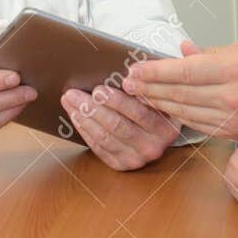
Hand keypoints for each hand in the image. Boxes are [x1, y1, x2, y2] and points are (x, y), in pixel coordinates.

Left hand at [62, 84, 178, 170]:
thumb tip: (119, 74)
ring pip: (105, 137)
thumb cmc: (155, 108)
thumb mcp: (158, 98)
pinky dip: (85, 130)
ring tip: (71, 102)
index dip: (117, 101)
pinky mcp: (121, 164)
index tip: (98, 89)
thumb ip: (146, 88)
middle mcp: (153, 146)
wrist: (158, 135)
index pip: (139, 113)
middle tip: (75, 93)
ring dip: (84, 118)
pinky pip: (99, 147)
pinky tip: (76, 116)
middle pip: (117, 125)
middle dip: (93, 108)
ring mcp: (136, 157)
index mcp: (165, 127)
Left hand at [124, 40, 237, 140]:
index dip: (155, 72)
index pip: (184, 72)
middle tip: (127, 82)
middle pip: (179, 94)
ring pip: (184, 111)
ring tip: (139, 94)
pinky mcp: (233, 133)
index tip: (134, 69)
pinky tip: (164, 107)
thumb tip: (182, 50)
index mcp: (236, 70)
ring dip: (158, 103)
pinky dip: (177, 115)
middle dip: (149, 88)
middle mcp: (233, 97)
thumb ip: (210, 53)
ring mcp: (233, 119)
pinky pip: (197, 123)